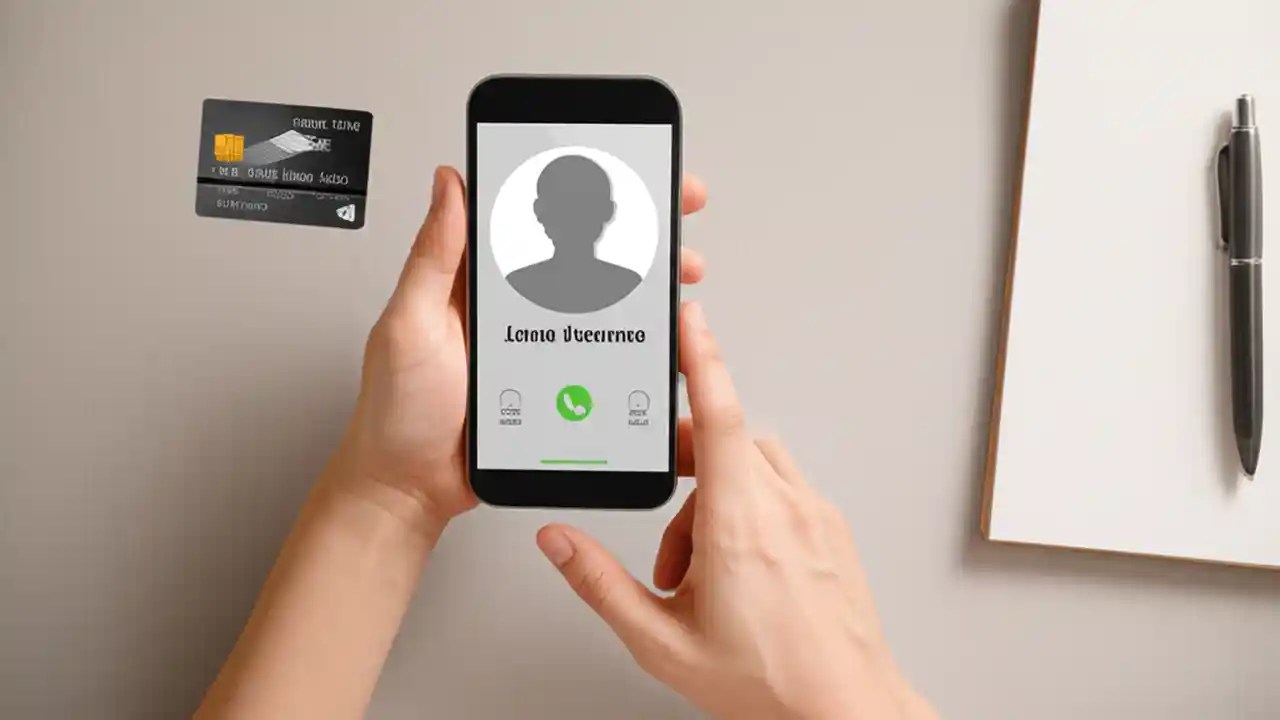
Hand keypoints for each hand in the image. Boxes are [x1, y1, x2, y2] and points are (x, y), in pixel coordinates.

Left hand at [340, 166, 709, 532]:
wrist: (410, 488)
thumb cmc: (396, 412)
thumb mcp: (409, 325)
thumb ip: (432, 256)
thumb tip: (448, 183)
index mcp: (474, 278)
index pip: (533, 213)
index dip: (580, 184)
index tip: (622, 166)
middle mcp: (510, 303)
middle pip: (582, 251)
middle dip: (635, 228)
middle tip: (674, 212)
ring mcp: (535, 342)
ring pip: (601, 300)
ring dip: (645, 283)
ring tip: (679, 276)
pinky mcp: (553, 382)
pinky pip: (600, 352)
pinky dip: (635, 342)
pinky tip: (660, 338)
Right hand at [536, 304, 936, 719]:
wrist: (847, 713)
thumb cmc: (771, 684)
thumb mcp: (662, 643)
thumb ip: (601, 585)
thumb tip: (559, 542)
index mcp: (740, 526)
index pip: (717, 416)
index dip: (700, 360)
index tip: (689, 319)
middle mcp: (784, 509)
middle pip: (724, 441)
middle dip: (685, 466)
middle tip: (667, 526)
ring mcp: (815, 516)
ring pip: (753, 464)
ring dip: (715, 495)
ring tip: (699, 566)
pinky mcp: (832, 529)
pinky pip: (782, 488)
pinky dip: (749, 509)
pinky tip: (738, 568)